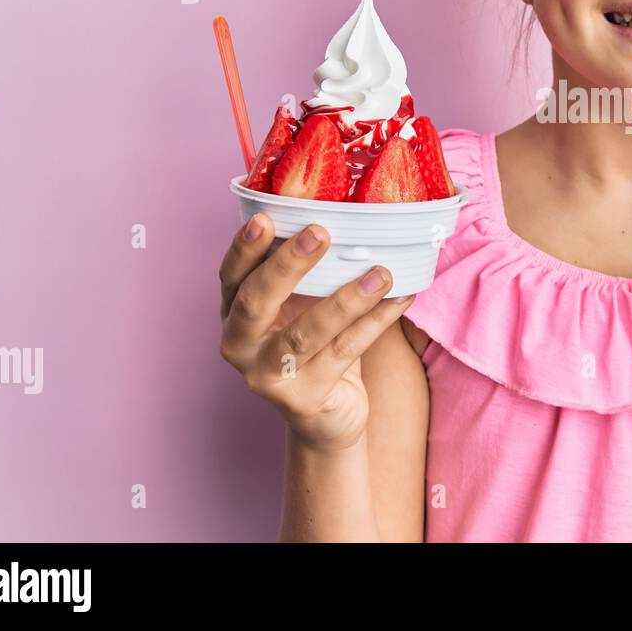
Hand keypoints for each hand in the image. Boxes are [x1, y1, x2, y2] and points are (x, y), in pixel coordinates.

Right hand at [218, 214, 415, 451]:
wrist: (327, 416)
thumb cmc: (314, 346)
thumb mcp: (302, 306)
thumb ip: (309, 272)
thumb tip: (349, 214)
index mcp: (234, 313)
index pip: (231, 276)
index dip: (244, 248)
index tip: (266, 218)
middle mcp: (240, 345)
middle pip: (256, 302)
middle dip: (288, 265)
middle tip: (321, 233)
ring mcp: (268, 376)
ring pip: (306, 332)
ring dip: (347, 299)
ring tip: (381, 273)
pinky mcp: (303, 398)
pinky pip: (345, 352)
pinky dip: (376, 322)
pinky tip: (400, 299)